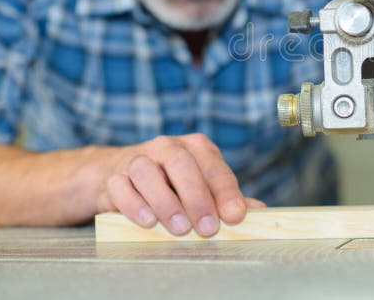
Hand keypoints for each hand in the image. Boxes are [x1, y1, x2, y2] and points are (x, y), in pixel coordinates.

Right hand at [95, 133, 264, 236]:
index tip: (235, 216)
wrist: (119, 173)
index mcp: (196, 147)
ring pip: (147, 171)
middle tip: (207, 228)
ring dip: (164, 201)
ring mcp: (138, 158)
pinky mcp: (113, 176)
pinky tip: (148, 221)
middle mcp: (167, 146)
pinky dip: (134, 203)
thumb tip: (259, 211)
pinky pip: (120, 185)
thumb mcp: (202, 185)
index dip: (226, 192)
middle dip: (197, 197)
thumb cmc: (171, 181)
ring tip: (179, 227)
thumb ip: (226, 197)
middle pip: (181, 163)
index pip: (214, 166)